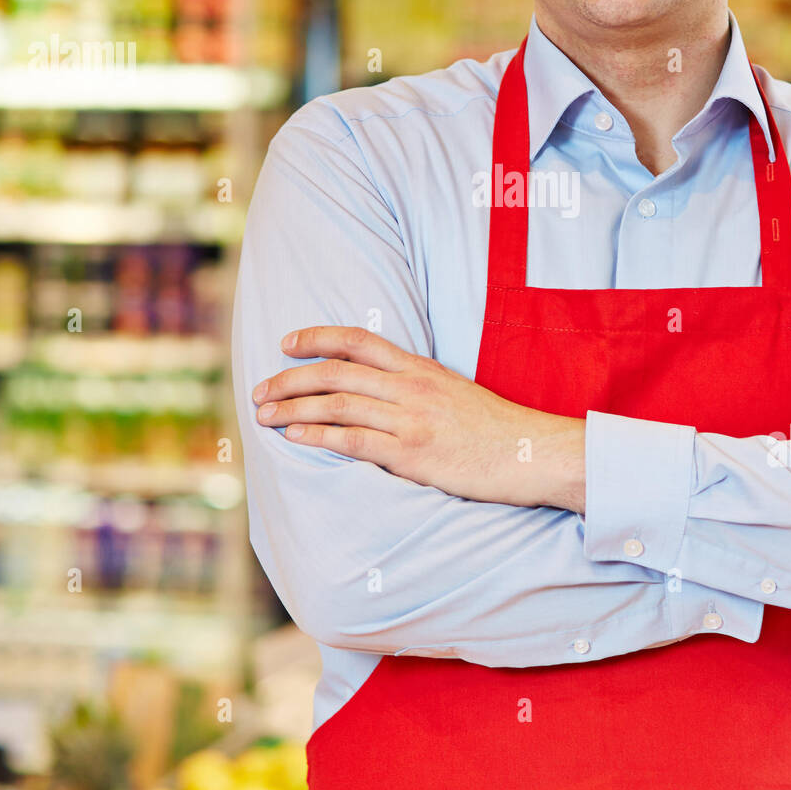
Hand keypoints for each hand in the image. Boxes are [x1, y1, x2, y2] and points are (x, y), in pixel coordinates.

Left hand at [251, 326, 586, 510]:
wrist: (531, 452)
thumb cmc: (494, 429)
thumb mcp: (455, 392)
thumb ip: (417, 387)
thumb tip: (379, 391)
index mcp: (420, 368)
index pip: (359, 340)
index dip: (318, 337)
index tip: (286, 343)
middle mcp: (412, 386)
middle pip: (336, 372)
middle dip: (290, 379)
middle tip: (259, 391)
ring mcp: (412, 418)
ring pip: (337, 405)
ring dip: (293, 409)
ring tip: (264, 416)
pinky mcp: (414, 452)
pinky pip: (356, 440)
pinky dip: (319, 437)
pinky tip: (295, 438)